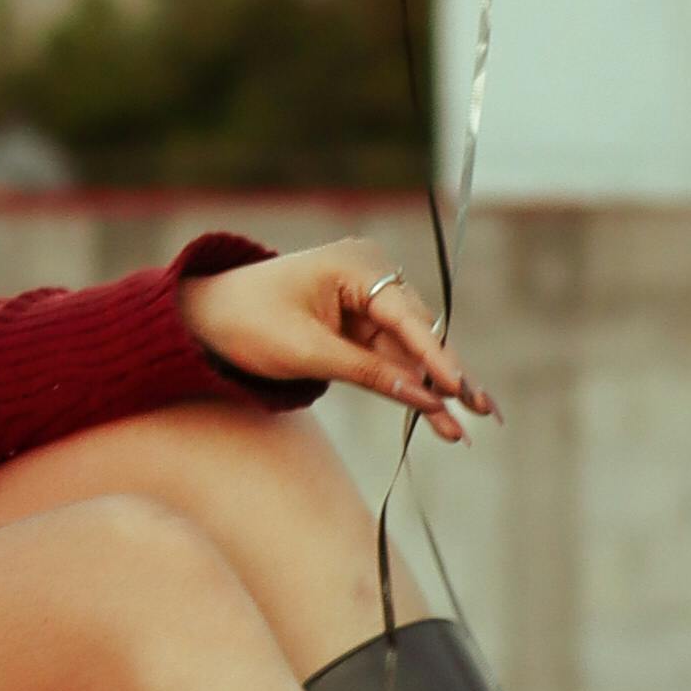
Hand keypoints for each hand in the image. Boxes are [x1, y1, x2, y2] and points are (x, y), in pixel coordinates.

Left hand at [181, 238, 495, 438]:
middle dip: (447, 376)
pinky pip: (392, 358)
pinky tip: (440, 418)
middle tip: (485, 411)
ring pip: (410, 351)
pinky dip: (411, 386)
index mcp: (354, 264)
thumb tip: (425, 398)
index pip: (405, 314)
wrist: (206, 318)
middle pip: (417, 333)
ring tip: (468, 426)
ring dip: (434, 389)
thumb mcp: (306, 351)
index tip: (461, 388)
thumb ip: (367, 373)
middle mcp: (369, 275)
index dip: (436, 356)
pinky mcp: (360, 324)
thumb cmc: (248, 323)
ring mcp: (367, 299)